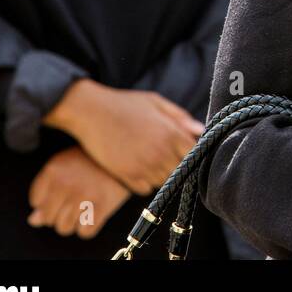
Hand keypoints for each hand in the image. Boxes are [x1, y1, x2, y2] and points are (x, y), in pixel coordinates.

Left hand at [27, 146, 131, 238]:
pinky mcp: (102, 206)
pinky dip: (89, 227)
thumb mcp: (65, 166)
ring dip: (73, 222)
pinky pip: (85, 233)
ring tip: (85, 206)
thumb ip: (47, 191)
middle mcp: (66, 184)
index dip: (47, 200)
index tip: (62, 191)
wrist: (129, 152)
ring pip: (64, 228)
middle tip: (75, 199)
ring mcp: (84, 196)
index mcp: (53, 169)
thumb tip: (33, 221)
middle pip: (48, 219)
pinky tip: (94, 213)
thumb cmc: (93, 160)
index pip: (35, 201)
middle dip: (59, 213)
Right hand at [44, 80, 202, 193]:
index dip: (191, 152)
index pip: (194, 154)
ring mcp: (143, 166)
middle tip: (163, 153)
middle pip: (180, 170)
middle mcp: (160, 153)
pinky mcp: (126, 175)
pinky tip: (136, 166)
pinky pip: (144, 188)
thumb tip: (201, 130)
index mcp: (171, 133)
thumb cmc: (125, 104)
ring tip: (148, 157)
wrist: (90, 111)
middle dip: (175, 164)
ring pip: (163, 181)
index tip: (183, 149)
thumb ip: (180, 117)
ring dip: (160, 173)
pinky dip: (143, 181)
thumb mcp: (156, 102)